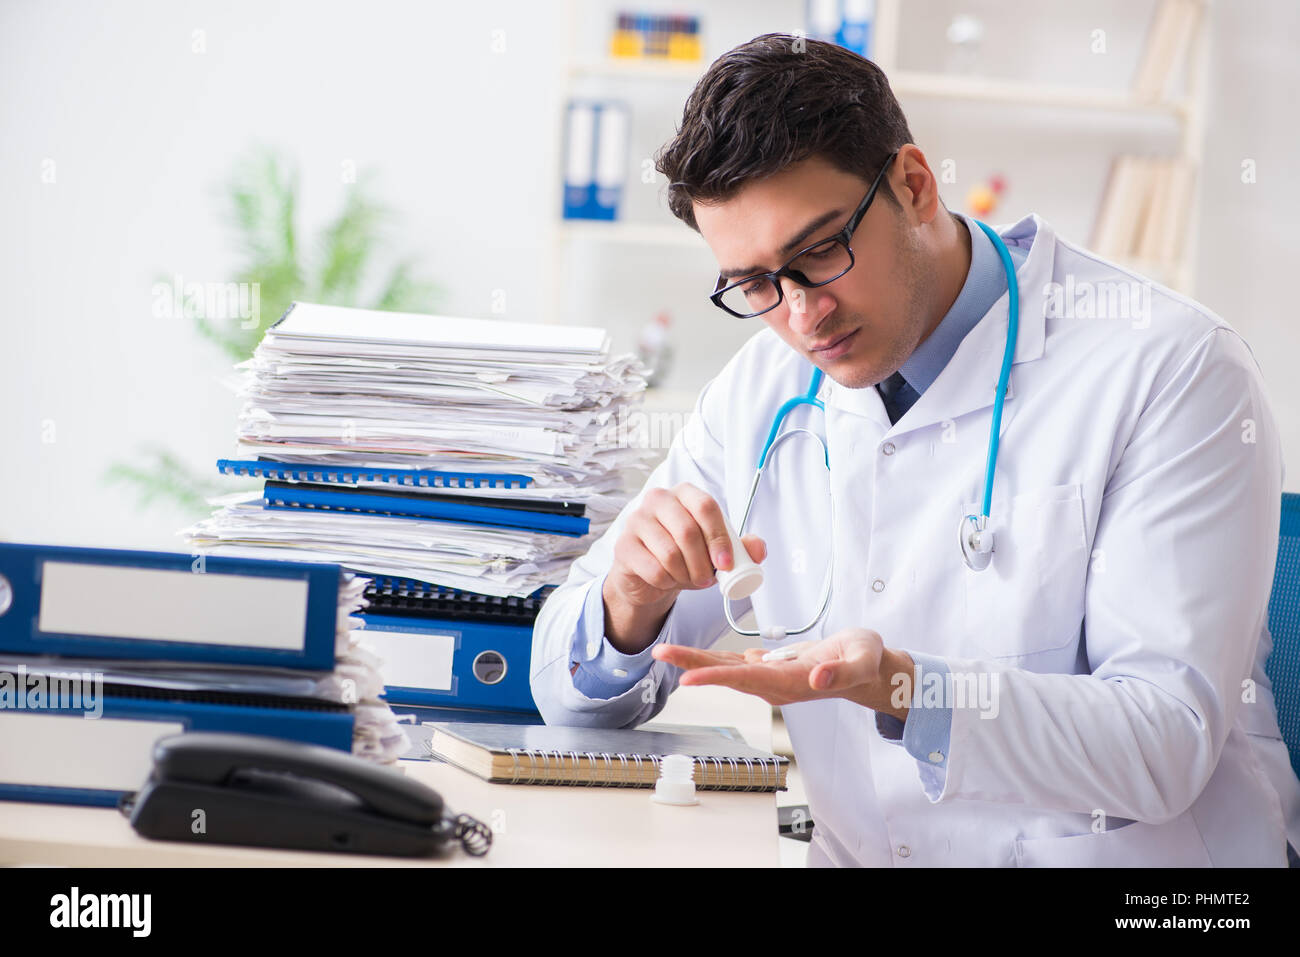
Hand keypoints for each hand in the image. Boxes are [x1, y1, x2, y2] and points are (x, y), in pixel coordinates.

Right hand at [603, 482, 764, 652]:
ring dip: (685, 574)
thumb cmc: (686, 556)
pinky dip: (667, 581)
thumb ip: (742, 548)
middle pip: (687, 531)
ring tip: (688, 578)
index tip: (726, 564)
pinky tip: (667, 579)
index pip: (705, 506)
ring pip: (669, 553)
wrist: (650, 575)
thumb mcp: (716, 552)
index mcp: (685, 493)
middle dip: (702, 563)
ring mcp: (637, 520)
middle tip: (707, 579)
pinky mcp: (623, 545)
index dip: (719, 538)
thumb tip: (758, 549)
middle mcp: (658, 499)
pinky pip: (653, 569)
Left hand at [651, 628, 912, 718]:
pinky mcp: (768, 669)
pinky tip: (691, 656)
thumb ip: (843, 671)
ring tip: (665, 652)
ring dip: (695, 661)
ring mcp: (769, 679)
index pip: (747, 680)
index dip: (716, 678)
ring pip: (725, 670)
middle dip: (693, 665)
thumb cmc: (866, 660)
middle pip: (726, 676)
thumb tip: (818, 680)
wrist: (866, 668)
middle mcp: (774, 685)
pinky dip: (711, 659)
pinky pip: (734, 665)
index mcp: (791, 684)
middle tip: (659, 653)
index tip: (687, 678)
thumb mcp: (862, 660)